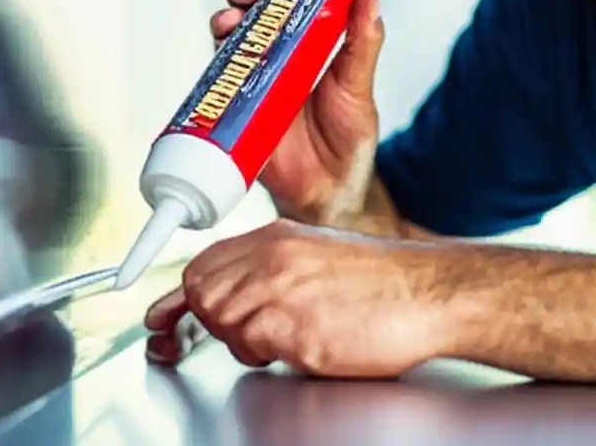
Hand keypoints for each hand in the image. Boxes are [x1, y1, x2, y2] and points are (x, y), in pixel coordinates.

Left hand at [143, 220, 450, 376]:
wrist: (431, 292)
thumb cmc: (386, 282)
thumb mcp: (317, 258)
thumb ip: (270, 270)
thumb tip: (226, 297)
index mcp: (277, 239)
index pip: (203, 265)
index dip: (183, 299)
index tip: (164, 320)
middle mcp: (272, 260)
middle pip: (202, 293)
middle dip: (216, 321)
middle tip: (253, 332)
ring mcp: (283, 293)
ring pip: (224, 324)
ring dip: (249, 343)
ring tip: (296, 337)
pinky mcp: (297, 330)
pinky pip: (257, 349)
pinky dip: (278, 356)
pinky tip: (313, 345)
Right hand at [211, 0, 384, 225]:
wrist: (324, 196)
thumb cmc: (346, 142)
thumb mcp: (359, 89)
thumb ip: (363, 44)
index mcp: (316, 38)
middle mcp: (282, 47)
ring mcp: (255, 70)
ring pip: (237, 23)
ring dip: (234, 3)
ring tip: (241, 3)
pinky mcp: (234, 97)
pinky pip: (219, 64)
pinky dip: (216, 44)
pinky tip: (222, 35)